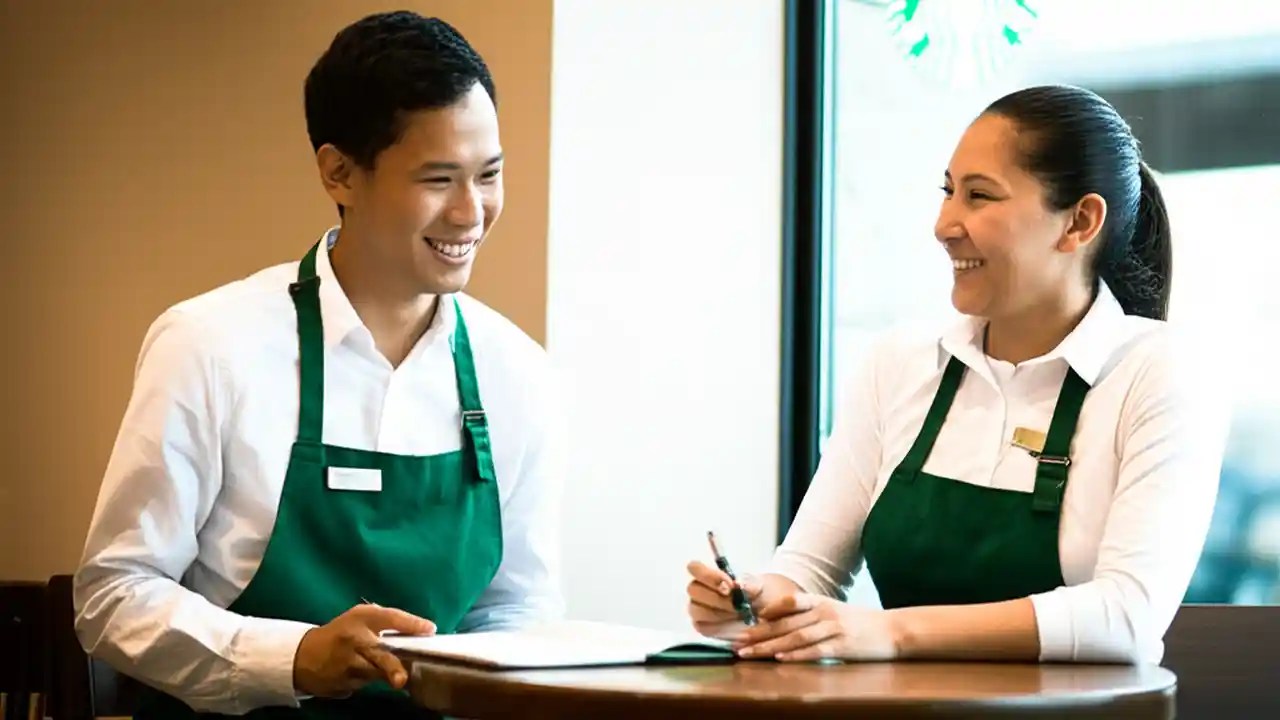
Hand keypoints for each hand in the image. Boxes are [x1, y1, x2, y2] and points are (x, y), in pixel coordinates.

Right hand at [293, 603, 435, 697]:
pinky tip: (364, 675)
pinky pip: (364, 684)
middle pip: (377, 654)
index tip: (429, 630)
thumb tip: (420, 630)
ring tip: (396, 675)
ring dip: (386, 675)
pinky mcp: (342, 683)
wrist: (304, 656)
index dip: (410, 623)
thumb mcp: (359, 619)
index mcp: (361, 618)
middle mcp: (353, 639)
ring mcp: (345, 664)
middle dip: (392, 666)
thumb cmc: (341, 634)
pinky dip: (370, 681)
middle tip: (402, 678)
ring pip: (374, 674)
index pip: (389, 618)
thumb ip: (386, 622)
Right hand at [685, 561, 797, 640]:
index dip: (708, 575)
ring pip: (696, 610)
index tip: (729, 584)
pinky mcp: (702, 626)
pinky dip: (720, 627)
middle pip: (693, 589)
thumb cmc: (756, 593)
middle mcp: (698, 590)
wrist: (762, 609)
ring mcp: (697, 608)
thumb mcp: (757, 586)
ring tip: (738, 614)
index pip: (694, 567)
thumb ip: (748, 583)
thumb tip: (737, 584)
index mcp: (708, 575)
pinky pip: (703, 627)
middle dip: (717, 598)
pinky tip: (735, 624)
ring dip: (719, 613)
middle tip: (737, 604)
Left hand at [733, 593, 898, 661]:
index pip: (787, 603)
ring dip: (769, 646)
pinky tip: (780, 659)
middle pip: (784, 623)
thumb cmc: (859, 623)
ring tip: (750, 653)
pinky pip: (814, 651)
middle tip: (736, 642)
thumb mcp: (833, 611)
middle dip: (757, 634)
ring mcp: (833, 628)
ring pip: (794, 637)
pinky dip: (795, 655)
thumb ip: (808, 615)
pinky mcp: (842, 645)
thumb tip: (777, 624)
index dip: (764, 613)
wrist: (893, 630)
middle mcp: (823, 612)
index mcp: (819, 602)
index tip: (743, 624)